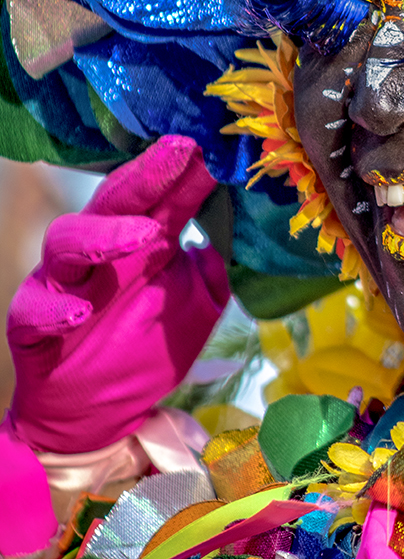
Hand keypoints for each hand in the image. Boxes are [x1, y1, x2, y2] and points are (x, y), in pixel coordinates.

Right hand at [7, 135, 228, 453]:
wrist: (92, 413)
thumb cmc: (141, 349)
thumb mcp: (190, 312)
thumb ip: (206, 276)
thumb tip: (217, 244)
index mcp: (137, 243)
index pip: (162, 199)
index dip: (184, 172)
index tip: (213, 145)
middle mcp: (98, 252)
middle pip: (115, 202)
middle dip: (148, 176)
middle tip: (181, 154)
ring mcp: (62, 283)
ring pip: (69, 241)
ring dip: (107, 234)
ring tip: (146, 233)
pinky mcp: (31, 321)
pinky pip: (36, 310)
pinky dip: (59, 309)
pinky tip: (81, 311)